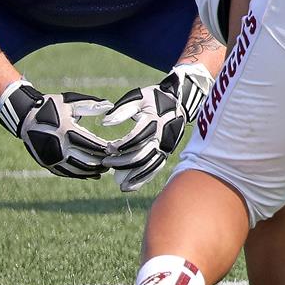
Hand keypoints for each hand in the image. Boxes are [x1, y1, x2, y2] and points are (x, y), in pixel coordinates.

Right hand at [0, 80, 113, 178]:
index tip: (117, 149)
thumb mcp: (70, 101)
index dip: (106, 149)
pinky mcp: (46, 163)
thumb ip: (90, 105)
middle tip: (114, 161)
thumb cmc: (50, 106)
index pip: (92, 144)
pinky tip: (90, 175)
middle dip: (102, 162)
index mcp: (66, 131)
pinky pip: (66, 173)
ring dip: (92, 171)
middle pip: (87, 160)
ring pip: (77, 170)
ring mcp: (51, 157)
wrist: (24, 116)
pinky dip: (80, 175)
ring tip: (104, 169)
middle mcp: (58, 147)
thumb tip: (110, 106)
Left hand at [101, 65, 213, 191]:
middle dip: (122, 162)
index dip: (121, 145)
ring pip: (149, 165)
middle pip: (141, 154)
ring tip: (118, 184)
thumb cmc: (153, 98)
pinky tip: (130, 187)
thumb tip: (105, 122)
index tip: (108, 148)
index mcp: (154, 121)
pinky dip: (144, 178)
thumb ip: (121, 110)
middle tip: (106, 163)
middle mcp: (162, 135)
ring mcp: (166, 145)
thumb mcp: (137, 98)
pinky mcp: (167, 151)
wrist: (178, 100)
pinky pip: (156, 168)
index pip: (136, 138)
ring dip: (133, 176)